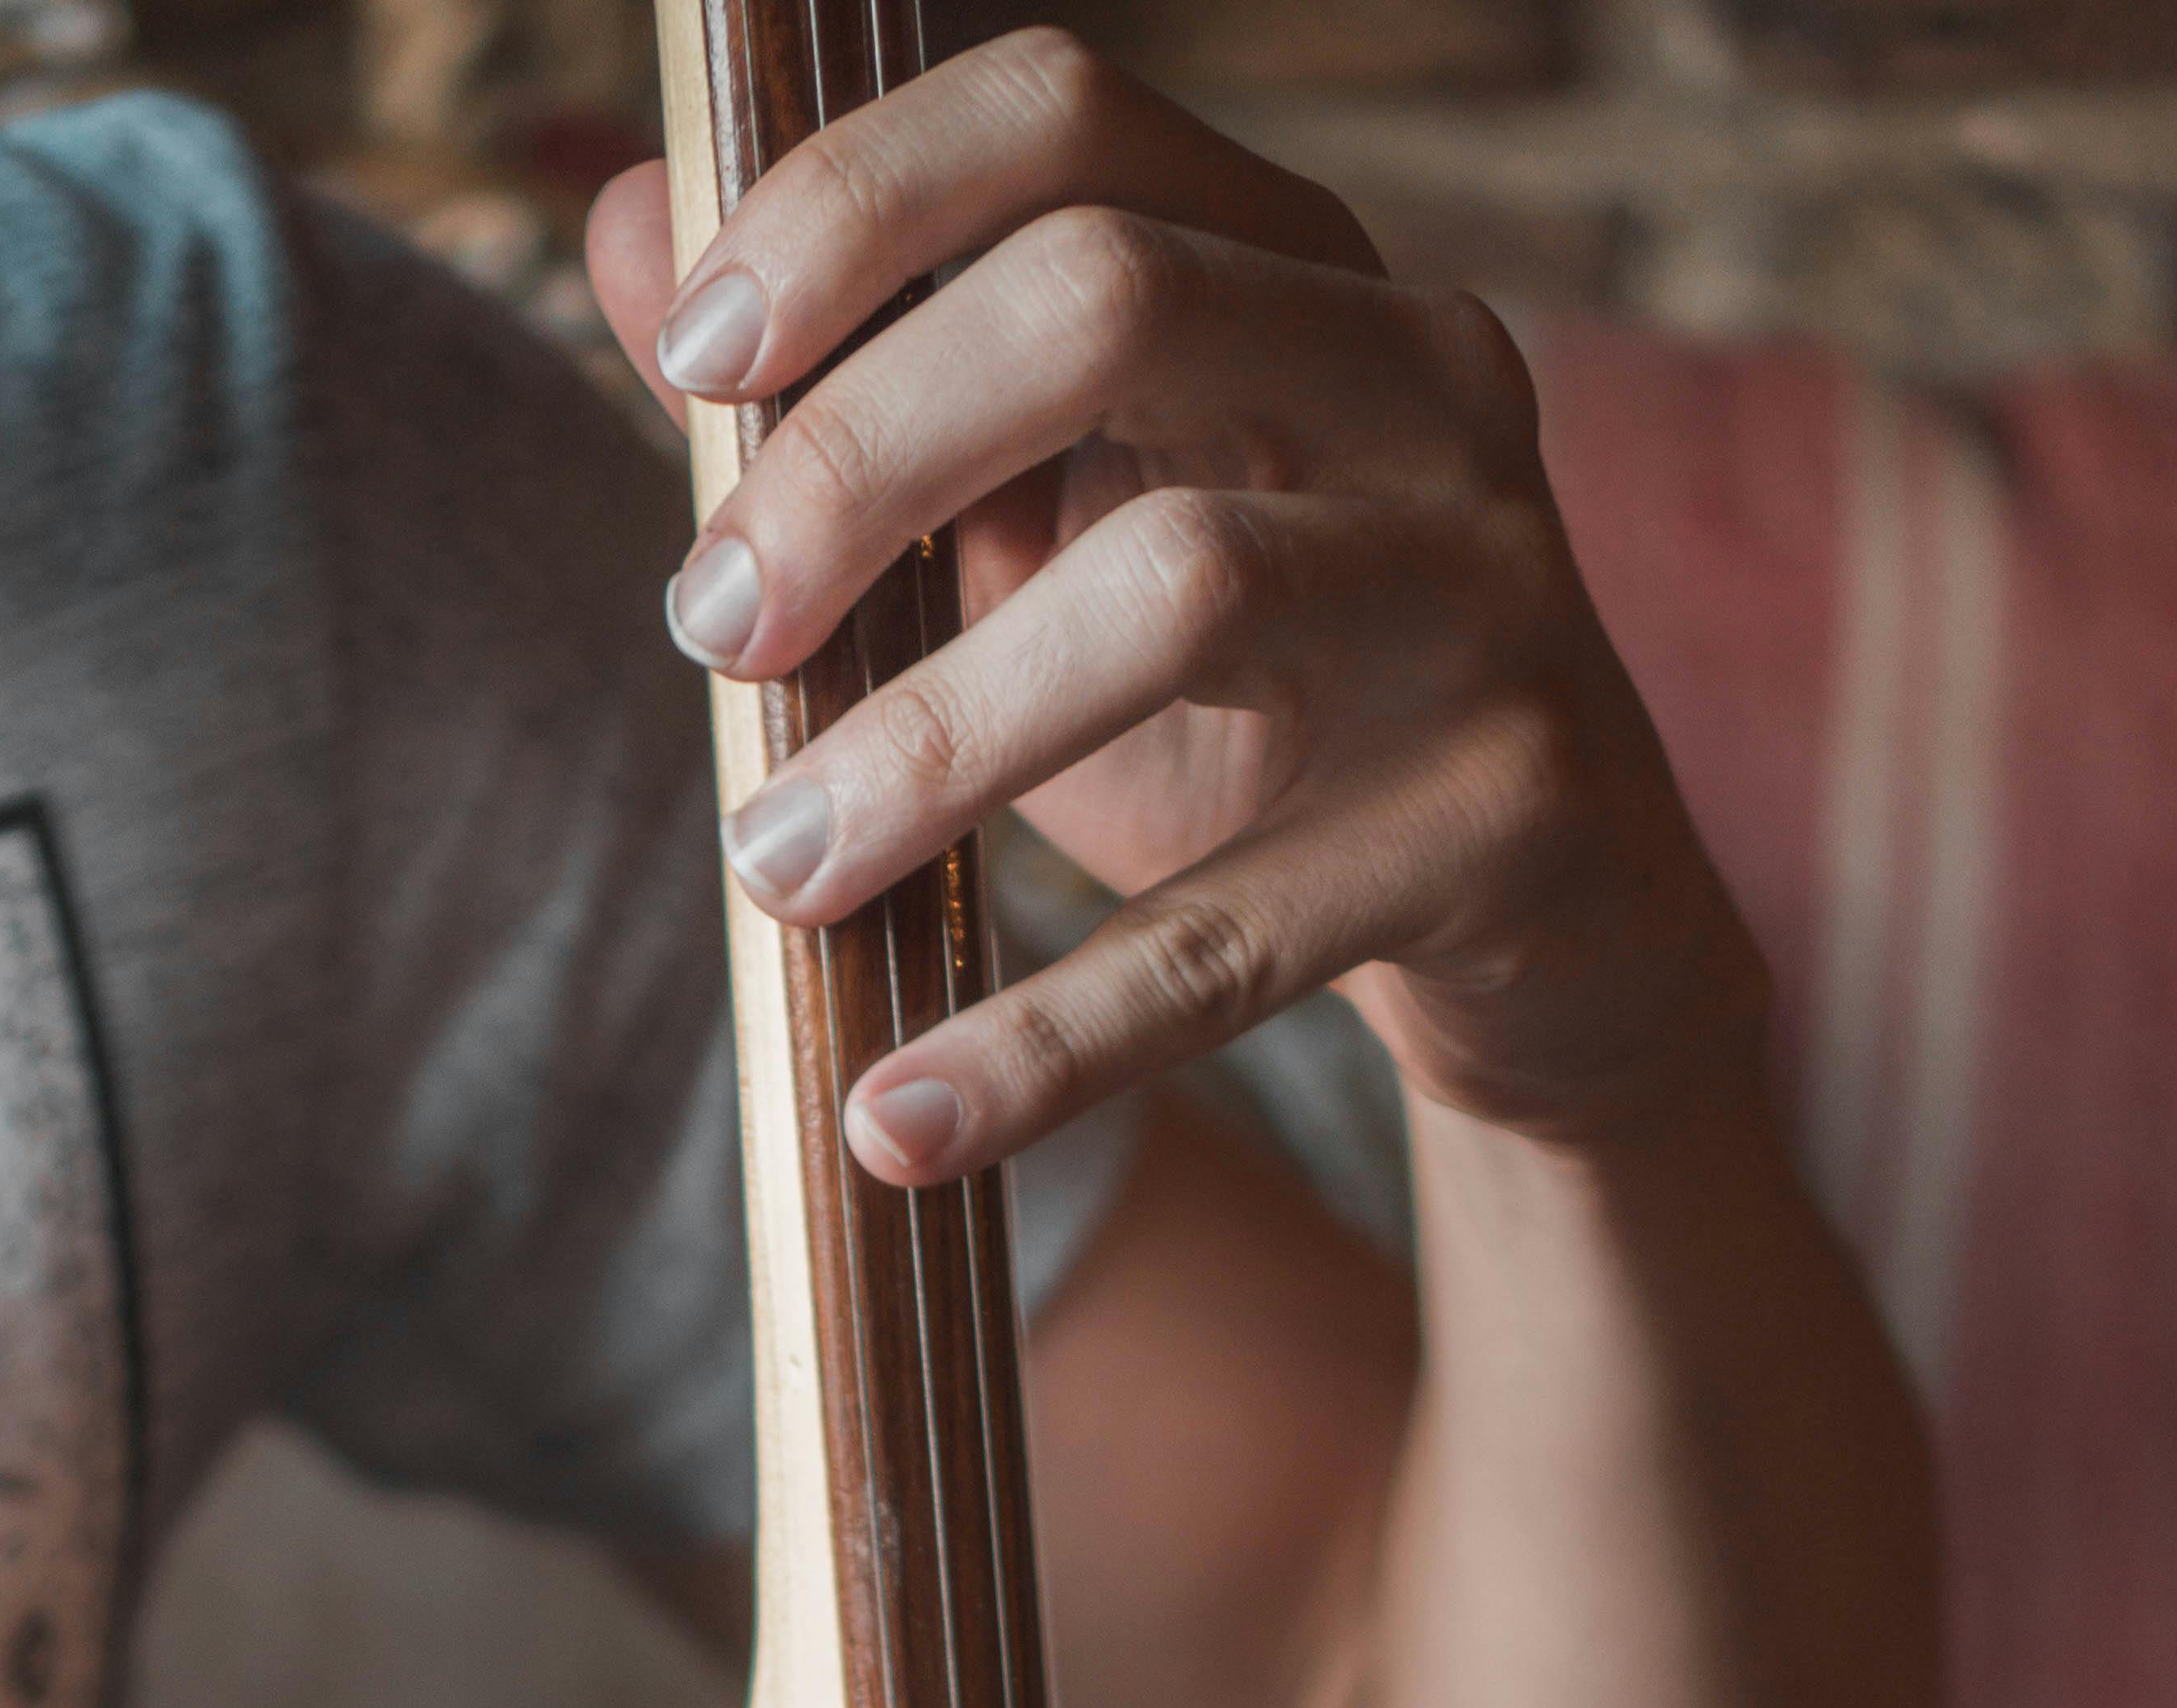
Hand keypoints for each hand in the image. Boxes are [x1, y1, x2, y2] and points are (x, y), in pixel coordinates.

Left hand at [586, 27, 1766, 1186]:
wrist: (1563, 938)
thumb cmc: (1268, 721)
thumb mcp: (1060, 548)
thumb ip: (863, 406)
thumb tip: (613, 227)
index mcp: (1300, 271)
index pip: (1064, 122)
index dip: (858, 206)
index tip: (693, 364)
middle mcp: (1421, 381)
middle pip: (1108, 302)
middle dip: (865, 459)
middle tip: (709, 630)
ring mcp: (1490, 593)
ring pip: (1183, 592)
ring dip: (933, 740)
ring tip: (779, 868)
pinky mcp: (1515, 817)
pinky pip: (1241, 938)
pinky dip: (1049, 1040)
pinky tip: (900, 1117)